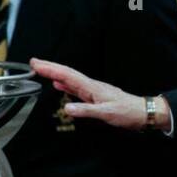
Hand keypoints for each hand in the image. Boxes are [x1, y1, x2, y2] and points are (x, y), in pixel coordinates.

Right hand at [29, 58, 160, 129]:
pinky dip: (65, 84)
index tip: (36, 63)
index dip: (51, 68)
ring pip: (70, 79)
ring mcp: (92, 90)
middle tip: (34, 62)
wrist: (142, 112)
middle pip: (66, 74)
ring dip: (55, 74)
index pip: (67, 75)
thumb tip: (67, 108)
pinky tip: (59, 85)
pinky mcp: (95, 96)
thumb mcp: (106, 113)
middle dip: (50, 67)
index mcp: (92, 87)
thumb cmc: (127, 112)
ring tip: (42, 70)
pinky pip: (75, 88)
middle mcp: (91, 86)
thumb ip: (86, 111)